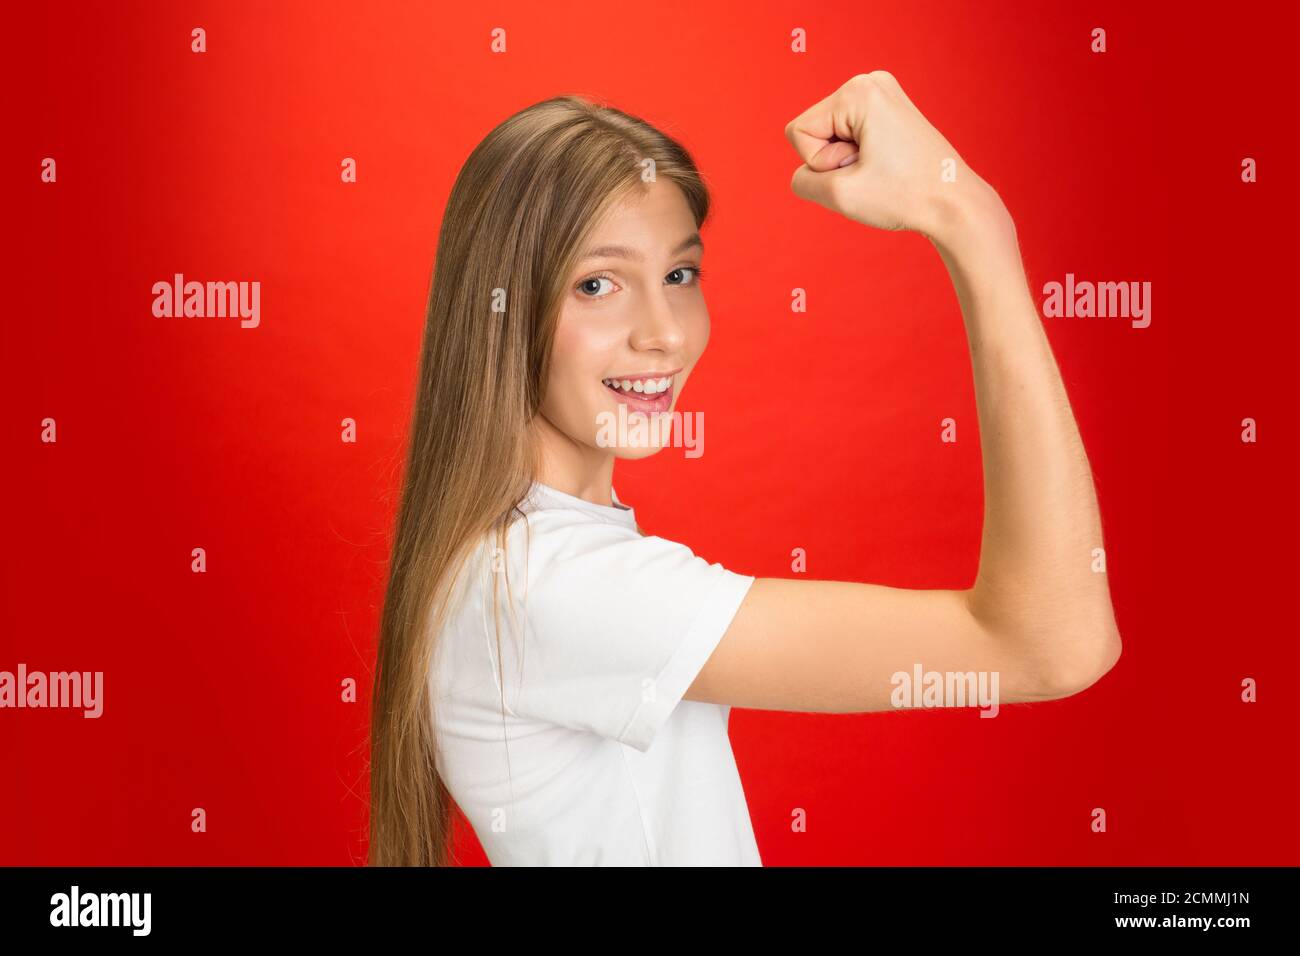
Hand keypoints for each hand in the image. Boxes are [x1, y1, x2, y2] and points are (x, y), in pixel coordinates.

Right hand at [784, 71, 996, 245]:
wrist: (954, 203)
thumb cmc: (904, 197)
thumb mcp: (838, 195)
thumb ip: (802, 181)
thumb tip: (806, 173)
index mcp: (858, 90)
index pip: (799, 132)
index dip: (820, 163)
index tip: (859, 169)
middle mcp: (869, 82)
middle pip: (814, 130)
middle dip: (835, 160)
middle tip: (873, 171)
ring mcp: (882, 93)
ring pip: (830, 136)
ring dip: (847, 162)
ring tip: (882, 169)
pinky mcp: (888, 110)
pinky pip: (848, 137)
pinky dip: (860, 158)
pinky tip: (887, 165)